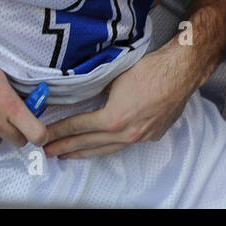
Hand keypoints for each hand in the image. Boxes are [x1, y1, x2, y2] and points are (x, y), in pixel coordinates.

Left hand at [42, 44, 195, 157]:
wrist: (182, 71)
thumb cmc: (151, 69)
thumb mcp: (115, 79)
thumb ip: (99, 93)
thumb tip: (86, 97)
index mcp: (113, 119)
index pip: (77, 127)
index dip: (58, 131)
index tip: (44, 135)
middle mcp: (126, 133)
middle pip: (89, 144)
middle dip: (66, 148)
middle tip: (48, 152)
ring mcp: (141, 136)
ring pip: (108, 149)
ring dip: (86, 153)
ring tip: (70, 156)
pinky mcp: (153, 134)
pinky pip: (127, 144)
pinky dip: (111, 145)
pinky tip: (105, 145)